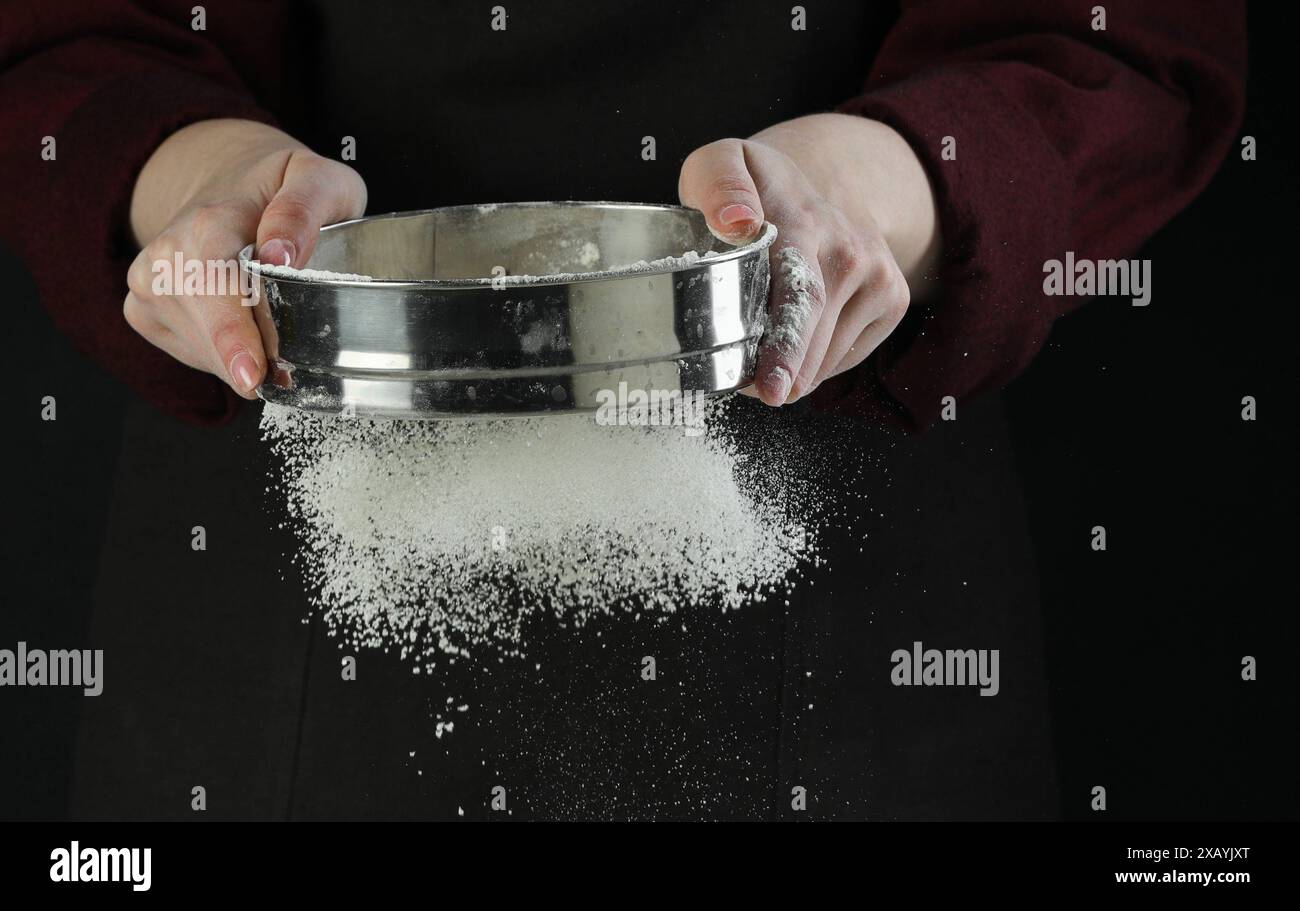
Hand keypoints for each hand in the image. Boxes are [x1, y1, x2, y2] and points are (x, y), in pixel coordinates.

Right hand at [125, 119, 366, 396]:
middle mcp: (170, 252)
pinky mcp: (142, 307)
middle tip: (284, 375)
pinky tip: (242, 329)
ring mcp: (150, 281)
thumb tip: (279, 255)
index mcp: (212, 220)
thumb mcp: (319, 181)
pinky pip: (188, 353)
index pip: (214, 284)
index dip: (232, 334)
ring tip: (272, 332)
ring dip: (242, 357)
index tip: (251, 374)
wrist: (231, 179)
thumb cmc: (284, 188)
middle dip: (248, 360)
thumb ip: (304, 210)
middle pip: (207, 329)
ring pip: (200, 349)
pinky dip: (221, 357)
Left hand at [679, 114, 938, 405]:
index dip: (784, 349)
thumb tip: (736, 221)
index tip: (770, 391)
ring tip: (764, 353)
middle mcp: (851, 252)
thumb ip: (718, 187)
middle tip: (746, 385)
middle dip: (777, 374)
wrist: (828, 175)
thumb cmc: (759, 186)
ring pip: (827, 358)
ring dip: (793, 370)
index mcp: (804, 224)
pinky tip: (800, 335)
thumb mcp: (721, 163)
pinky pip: (846, 356)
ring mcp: (878, 276)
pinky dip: (817, 362)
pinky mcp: (893, 298)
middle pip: (813, 338)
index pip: (799, 294)